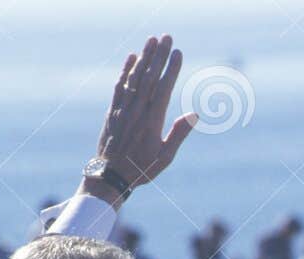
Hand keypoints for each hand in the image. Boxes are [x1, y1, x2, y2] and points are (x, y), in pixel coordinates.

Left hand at [90, 36, 195, 199]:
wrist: (109, 176)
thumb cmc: (141, 169)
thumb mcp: (165, 157)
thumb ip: (178, 135)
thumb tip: (194, 115)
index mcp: (151, 122)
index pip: (163, 89)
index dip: (171, 70)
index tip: (178, 53)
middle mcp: (136, 112)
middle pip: (149, 78)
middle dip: (159, 56)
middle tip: (167, 37)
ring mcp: (123, 109)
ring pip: (134, 78)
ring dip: (143, 57)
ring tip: (152, 40)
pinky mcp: (113, 111)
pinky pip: (120, 86)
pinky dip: (125, 71)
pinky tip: (132, 58)